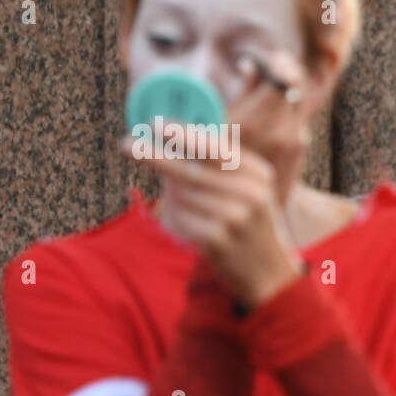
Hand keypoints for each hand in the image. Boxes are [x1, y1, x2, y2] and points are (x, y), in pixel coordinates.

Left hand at [124, 52, 308, 307]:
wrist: (269, 271)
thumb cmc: (250, 222)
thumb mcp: (249, 189)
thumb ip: (219, 164)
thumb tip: (171, 137)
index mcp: (259, 174)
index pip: (215, 147)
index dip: (184, 134)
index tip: (156, 124)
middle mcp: (251, 193)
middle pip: (191, 169)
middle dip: (156, 156)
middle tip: (127, 145)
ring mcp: (235, 218)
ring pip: (181, 194)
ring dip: (174, 196)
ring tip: (193, 206)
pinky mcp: (218, 240)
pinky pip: (181, 218)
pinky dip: (178, 217)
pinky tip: (193, 224)